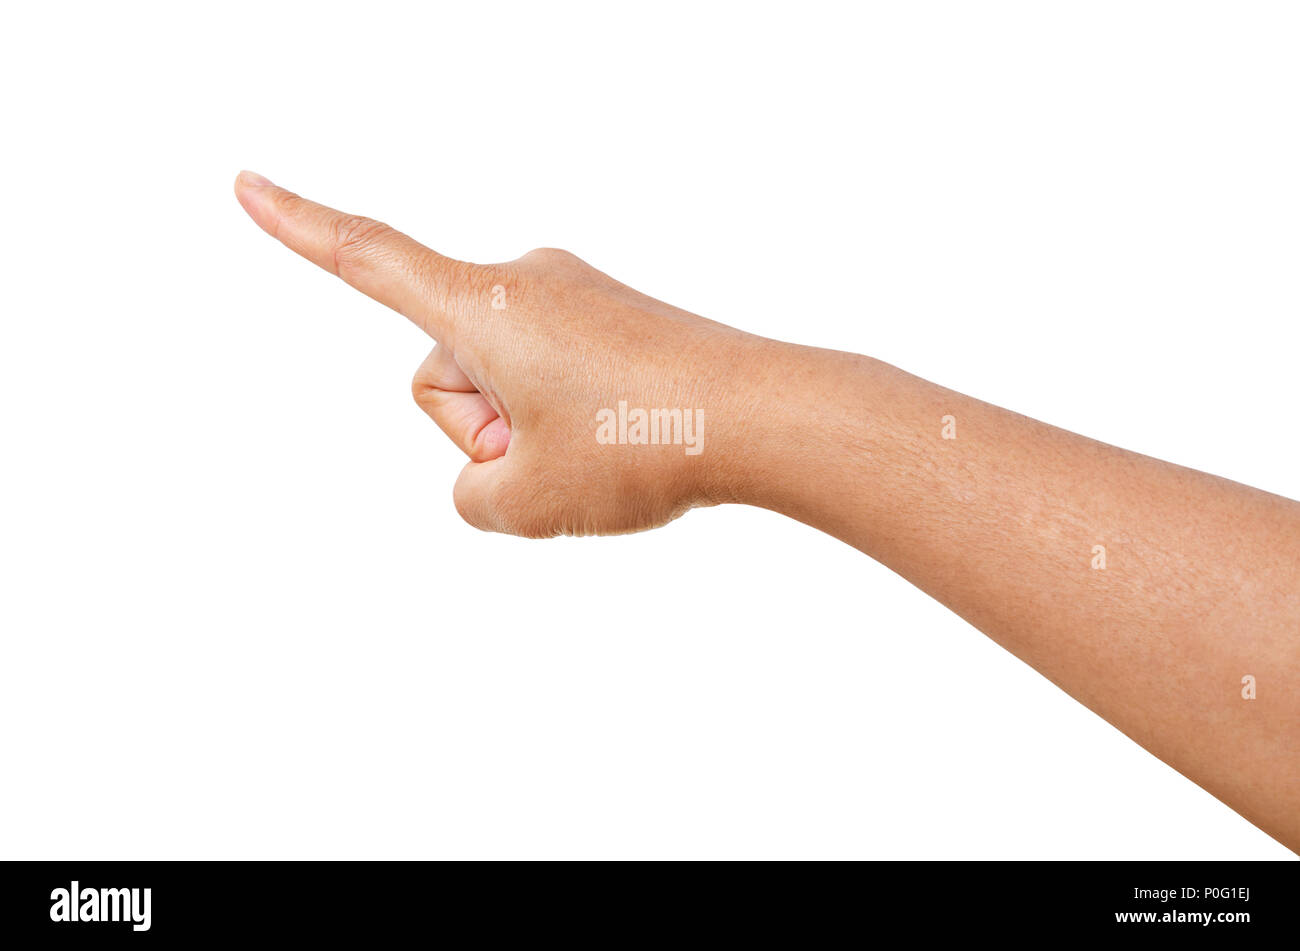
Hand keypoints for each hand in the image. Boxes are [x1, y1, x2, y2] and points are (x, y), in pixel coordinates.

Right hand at [234, 171, 761, 536]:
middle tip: (557, 454)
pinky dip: (574, 417)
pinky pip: (557, 377)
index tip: (246, 184)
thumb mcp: (526, 503)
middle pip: (447, 376)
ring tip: (604, 446)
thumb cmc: (644, 446)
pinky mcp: (614, 315)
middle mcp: (524, 282)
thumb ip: (474, 497)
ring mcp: (575, 295)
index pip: (369, 260)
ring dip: (532, 432)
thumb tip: (497, 470)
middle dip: (482, 431)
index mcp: (483, 307)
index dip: (299, 228)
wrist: (765, 416)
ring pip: (505, 383)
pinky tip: (627, 435)